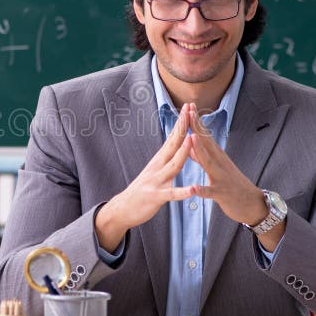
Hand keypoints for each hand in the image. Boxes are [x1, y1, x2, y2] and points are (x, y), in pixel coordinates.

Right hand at [95, 103, 197, 251]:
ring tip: (192, 140)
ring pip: (173, 165)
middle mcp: (157, 166)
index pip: (172, 137)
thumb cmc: (142, 189)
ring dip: (183, 152)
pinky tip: (193, 189)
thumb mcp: (154, 169)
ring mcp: (156, 181)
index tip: (188, 107)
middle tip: (189, 111)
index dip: (180, 122)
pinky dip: (183, 192)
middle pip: (172, 144)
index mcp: (159, 160)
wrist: (122, 208)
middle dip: (182, 128)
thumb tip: (176, 142)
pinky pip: (171, 194)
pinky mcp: (156, 196)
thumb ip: (166, 157)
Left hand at [187, 104, 284, 248]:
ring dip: (200, 151)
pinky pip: (211, 192)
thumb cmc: (231, 184)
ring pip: (209, 163)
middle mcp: (220, 163)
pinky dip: (202, 190)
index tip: (188, 106)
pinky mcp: (222, 194)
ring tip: (191, 138)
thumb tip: (190, 143)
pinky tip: (194, 188)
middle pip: (207, 143)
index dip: (196, 121)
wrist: (253, 204)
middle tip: (188, 111)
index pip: (205, 135)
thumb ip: (202, 156)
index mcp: (217, 156)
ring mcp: (222, 177)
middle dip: (196, 127)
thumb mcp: (216, 167)